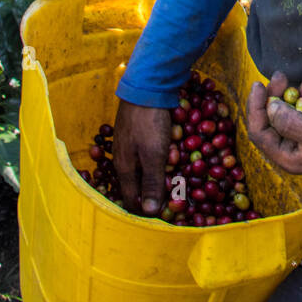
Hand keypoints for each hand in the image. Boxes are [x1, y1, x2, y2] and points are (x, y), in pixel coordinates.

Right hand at [113, 100, 171, 214]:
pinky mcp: (137, 134)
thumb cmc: (150, 123)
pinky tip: (172, 151)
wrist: (146, 86)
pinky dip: (161, 156)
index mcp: (125, 169)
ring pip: (145, 169)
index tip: (167, 214)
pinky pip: (148, 153)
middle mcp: (124, 160)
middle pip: (139, 185)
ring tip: (177, 170)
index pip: (132, 201)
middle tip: (177, 191)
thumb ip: (152, 183)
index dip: (148, 211)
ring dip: (161, 173)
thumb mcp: (154, 155)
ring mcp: (129, 145)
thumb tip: (150, 212)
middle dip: (157, 191)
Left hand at [246, 71, 301, 175]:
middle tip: (283, 75)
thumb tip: (270, 107)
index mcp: (289, 157)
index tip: (259, 85)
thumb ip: (288, 122)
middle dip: (281, 93)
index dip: (255, 108)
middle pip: (275, 115)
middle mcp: (297, 147)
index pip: (259, 131)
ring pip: (296, 105)